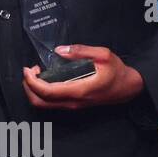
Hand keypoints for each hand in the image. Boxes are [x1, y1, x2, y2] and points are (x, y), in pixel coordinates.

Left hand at [22, 44, 144, 110]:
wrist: (129, 88)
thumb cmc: (117, 72)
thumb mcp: (103, 55)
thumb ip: (81, 51)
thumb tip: (59, 50)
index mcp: (79, 90)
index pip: (47, 92)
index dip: (31, 81)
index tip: (28, 69)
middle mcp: (73, 102)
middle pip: (40, 102)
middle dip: (28, 86)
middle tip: (30, 71)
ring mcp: (73, 105)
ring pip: (44, 105)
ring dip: (34, 90)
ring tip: (36, 74)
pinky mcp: (74, 105)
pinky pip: (51, 103)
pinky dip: (42, 93)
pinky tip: (45, 79)